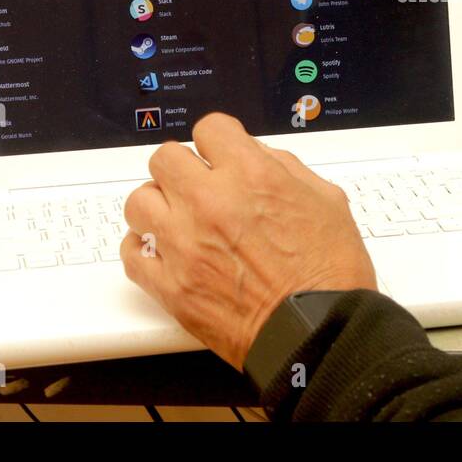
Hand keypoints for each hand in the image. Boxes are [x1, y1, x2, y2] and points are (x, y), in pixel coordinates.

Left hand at [121, 113, 376, 369]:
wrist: (320, 332)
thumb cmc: (330, 274)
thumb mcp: (326, 201)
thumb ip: (285, 169)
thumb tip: (257, 158)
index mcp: (252, 176)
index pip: (210, 129)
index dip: (218, 142)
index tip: (220, 155)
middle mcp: (211, 203)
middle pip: (165, 159)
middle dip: (183, 169)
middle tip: (197, 187)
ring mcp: (184, 244)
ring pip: (139, 201)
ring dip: (158, 206)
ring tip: (177, 220)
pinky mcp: (170, 286)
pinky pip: (131, 253)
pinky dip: (142, 249)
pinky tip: (163, 252)